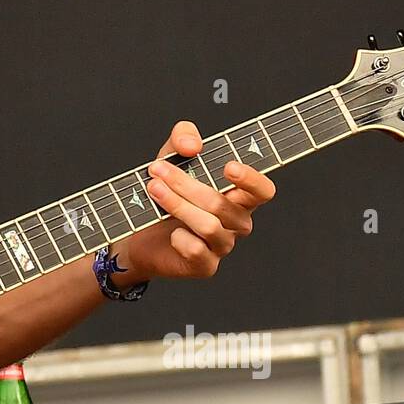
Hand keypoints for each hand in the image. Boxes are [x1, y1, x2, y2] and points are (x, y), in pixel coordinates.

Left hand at [120, 120, 275, 281]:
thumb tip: (192, 144)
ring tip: (153, 190)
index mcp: (238, 195)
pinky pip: (197, 251)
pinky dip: (179, 238)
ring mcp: (222, 245)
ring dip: (177, 204)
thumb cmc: (165, 194)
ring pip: (209, 225)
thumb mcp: (171, 157)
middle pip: (223, 204)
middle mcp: (235, 222)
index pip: (262, 190)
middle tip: (158, 170)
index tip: (228, 167)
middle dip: (185, 184)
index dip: (252, 179)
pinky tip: (170, 232)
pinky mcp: (205, 265)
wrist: (140, 234)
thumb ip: (183, 137)